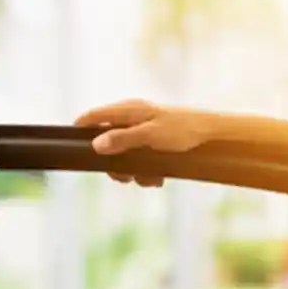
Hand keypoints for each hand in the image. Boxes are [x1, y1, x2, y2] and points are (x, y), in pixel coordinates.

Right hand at [74, 99, 210, 187]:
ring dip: (134, 171)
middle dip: (115, 164)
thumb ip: (123, 139)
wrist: (211, 133)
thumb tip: (96, 144)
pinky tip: (158, 177)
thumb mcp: (150, 135)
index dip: (81, 131)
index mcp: (127, 110)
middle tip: (124, 177)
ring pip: (124, 155)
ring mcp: (140, 130)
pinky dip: (146, 170)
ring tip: (149, 178)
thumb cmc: (182, 129)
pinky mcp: (151, 142)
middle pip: (106, 142)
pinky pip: (139, 159)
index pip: (93, 116)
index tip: (76, 151)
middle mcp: (131, 118)